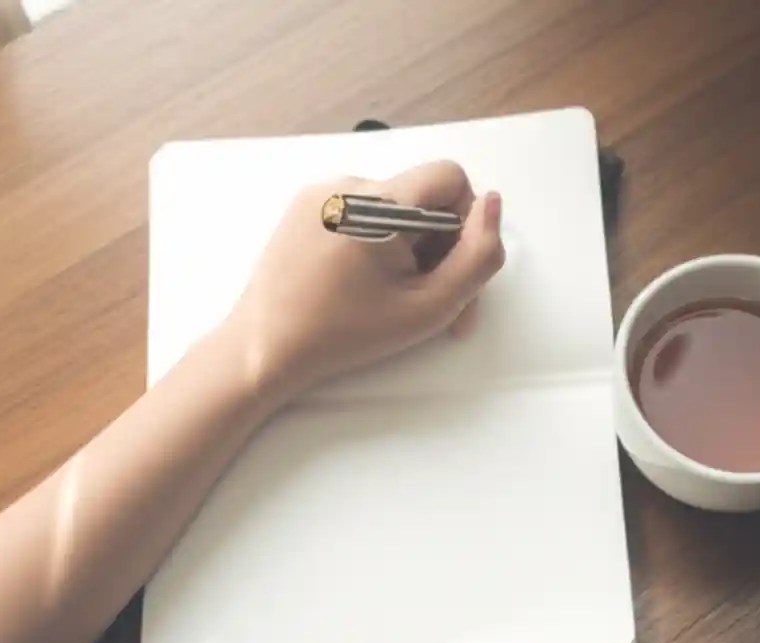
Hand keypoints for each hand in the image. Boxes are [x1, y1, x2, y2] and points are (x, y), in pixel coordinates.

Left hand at [225, 160, 504, 407]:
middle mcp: (348, 185)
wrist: (265, 348)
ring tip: (390, 296)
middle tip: (427, 299)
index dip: (465, 221)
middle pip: (422, 197)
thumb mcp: (429, 308)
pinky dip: (374, 242)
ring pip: (393, 207)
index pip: (451, 177)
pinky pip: (360, 211)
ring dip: (407, 247)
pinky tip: (359, 282)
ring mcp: (320, 192)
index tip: (448, 267)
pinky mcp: (304, 206)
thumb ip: (477, 257)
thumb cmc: (344, 335)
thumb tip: (494, 206)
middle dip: (436, 245)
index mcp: (379, 204)